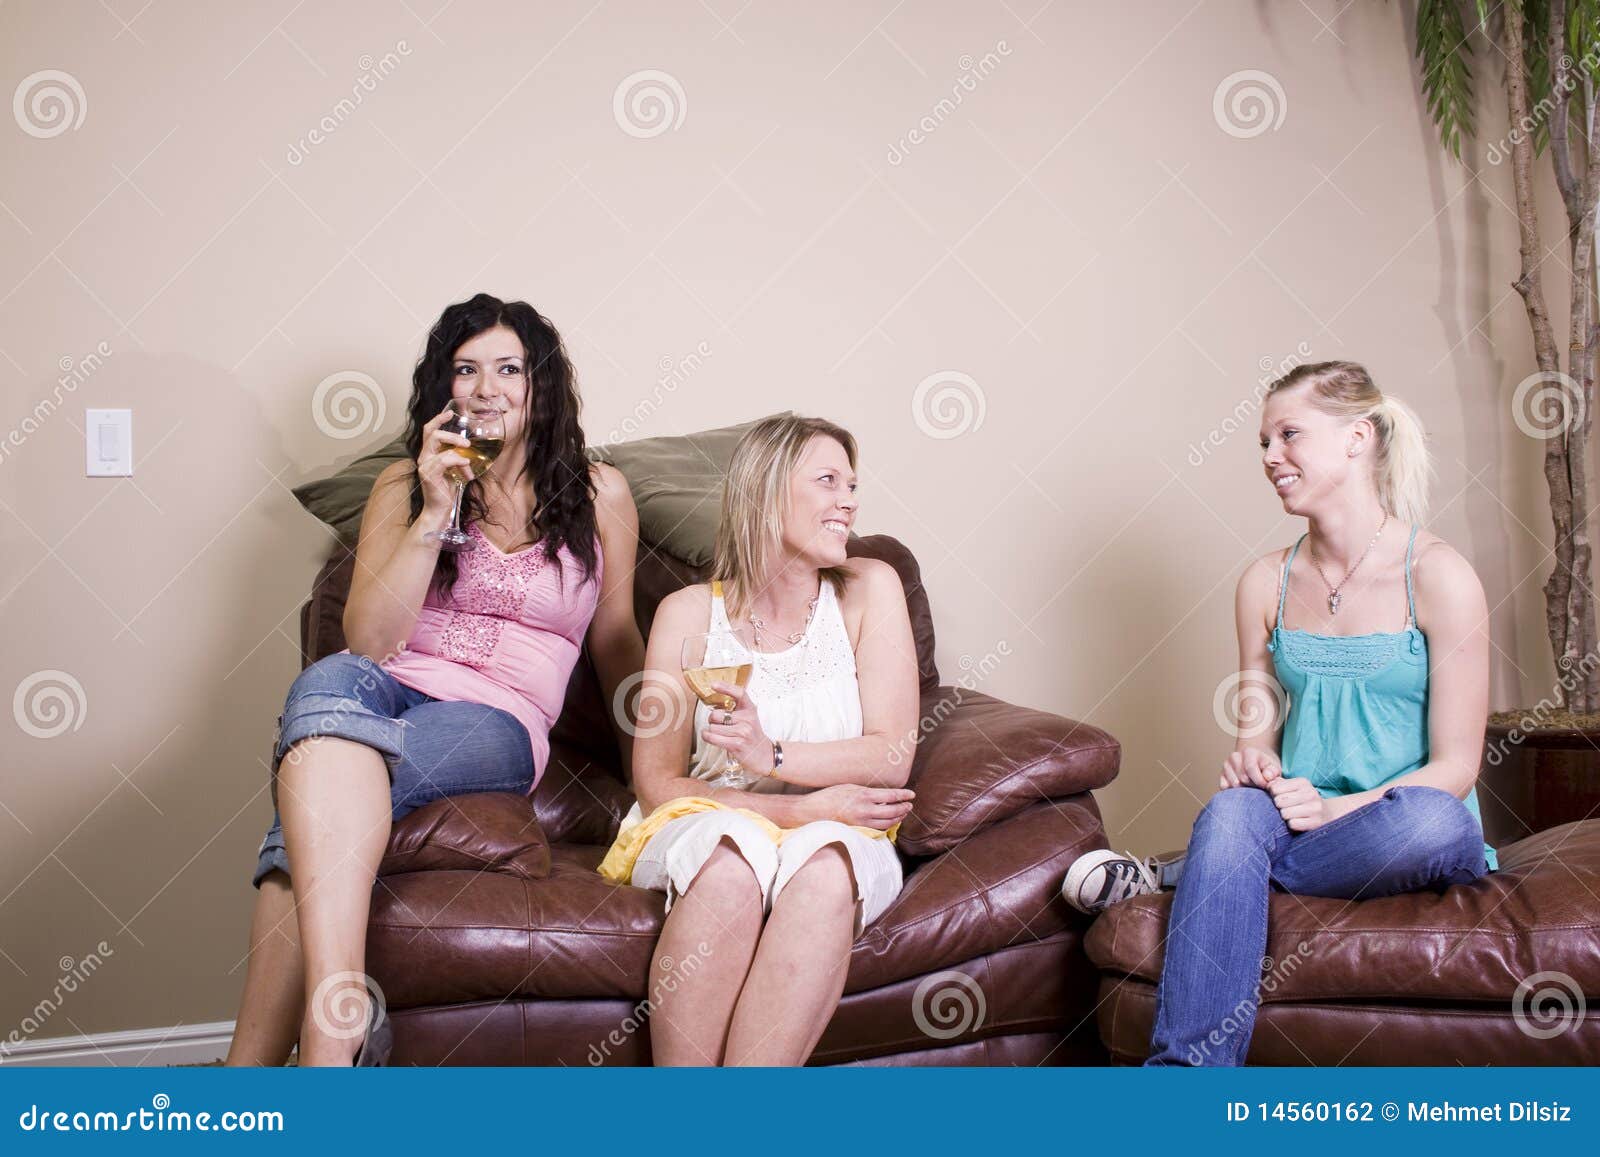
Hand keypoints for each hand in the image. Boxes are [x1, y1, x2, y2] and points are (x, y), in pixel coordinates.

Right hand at [415, 405, 474, 518]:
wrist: (440, 509)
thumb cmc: (447, 490)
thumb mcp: (455, 470)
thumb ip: (459, 458)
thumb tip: (472, 451)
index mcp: (429, 454)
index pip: (429, 430)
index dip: (438, 419)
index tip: (451, 413)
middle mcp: (423, 457)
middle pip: (431, 433)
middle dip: (451, 434)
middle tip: (467, 442)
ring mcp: (424, 465)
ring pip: (437, 443)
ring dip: (457, 447)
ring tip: (469, 457)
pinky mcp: (428, 474)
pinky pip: (444, 459)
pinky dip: (458, 460)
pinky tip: (466, 468)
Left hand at [699, 681, 771, 771]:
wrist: (765, 755)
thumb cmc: (752, 736)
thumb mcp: (749, 718)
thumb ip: (736, 710)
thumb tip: (713, 704)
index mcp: (750, 709)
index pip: (739, 693)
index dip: (725, 687)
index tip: (713, 685)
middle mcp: (747, 719)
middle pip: (716, 714)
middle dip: (712, 720)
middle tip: (717, 724)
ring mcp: (743, 732)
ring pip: (713, 727)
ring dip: (710, 731)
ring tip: (718, 733)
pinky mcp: (737, 744)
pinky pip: (713, 737)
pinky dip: (707, 737)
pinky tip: (710, 737)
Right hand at [800, 784, 915, 830]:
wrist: (813, 811)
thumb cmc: (830, 795)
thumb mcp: (850, 787)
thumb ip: (867, 792)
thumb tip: (884, 796)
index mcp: (864, 795)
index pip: (891, 795)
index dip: (904, 795)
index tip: (911, 795)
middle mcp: (865, 810)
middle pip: (892, 811)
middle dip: (903, 808)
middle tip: (909, 805)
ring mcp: (861, 822)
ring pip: (887, 823)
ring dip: (897, 819)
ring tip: (902, 814)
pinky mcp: (858, 830)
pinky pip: (877, 830)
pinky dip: (886, 826)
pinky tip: (889, 822)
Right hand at [1221, 748, 1281, 789]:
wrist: (1256, 762)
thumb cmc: (1265, 767)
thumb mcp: (1273, 767)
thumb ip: (1273, 771)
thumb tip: (1267, 777)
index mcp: (1248, 752)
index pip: (1250, 768)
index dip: (1259, 781)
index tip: (1266, 786)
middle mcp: (1234, 757)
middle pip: (1242, 778)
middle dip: (1253, 786)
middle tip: (1259, 786)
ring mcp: (1226, 766)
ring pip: (1234, 784)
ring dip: (1244, 790)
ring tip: (1252, 787)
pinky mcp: (1221, 776)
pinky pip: (1226, 788)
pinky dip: (1234, 792)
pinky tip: (1243, 788)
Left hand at [1267, 774, 1329, 831]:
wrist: (1326, 814)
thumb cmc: (1302, 799)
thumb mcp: (1292, 787)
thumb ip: (1277, 783)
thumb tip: (1266, 782)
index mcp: (1303, 782)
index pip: (1275, 788)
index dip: (1273, 795)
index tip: (1281, 797)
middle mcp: (1310, 793)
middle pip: (1279, 801)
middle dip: (1279, 806)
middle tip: (1286, 807)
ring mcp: (1315, 808)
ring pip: (1285, 813)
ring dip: (1285, 816)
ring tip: (1292, 814)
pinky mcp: (1316, 822)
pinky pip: (1293, 824)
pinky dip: (1292, 825)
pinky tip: (1298, 821)